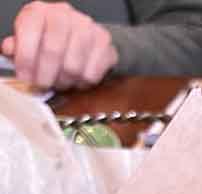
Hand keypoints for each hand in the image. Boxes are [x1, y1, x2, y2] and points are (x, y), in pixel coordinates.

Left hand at [0, 1, 118, 90]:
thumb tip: (10, 50)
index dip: (26, 61)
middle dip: (45, 76)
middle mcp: (63, 15)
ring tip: (60, 81)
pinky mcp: (103, 42)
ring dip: (64, 82)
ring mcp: (86, 27)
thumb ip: (17, 46)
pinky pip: (91, 74)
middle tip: (43, 85)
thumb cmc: (50, 39)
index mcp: (39, 11)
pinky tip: (76, 79)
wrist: (80, 36)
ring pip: (73, 67)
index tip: (25, 78)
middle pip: (53, 52)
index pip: (30, 34)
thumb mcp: (28, 39)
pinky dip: (82, 83)